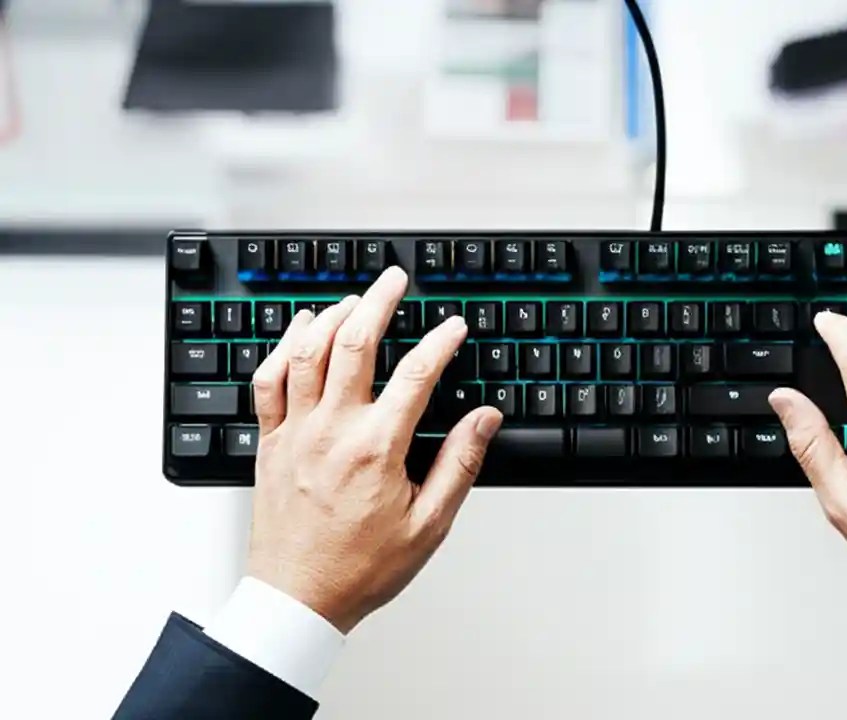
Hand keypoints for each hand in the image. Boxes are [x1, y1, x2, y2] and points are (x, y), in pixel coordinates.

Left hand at [246, 267, 502, 633]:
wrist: (297, 600)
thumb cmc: (360, 568)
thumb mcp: (429, 524)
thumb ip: (459, 464)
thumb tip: (483, 420)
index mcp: (377, 449)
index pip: (417, 374)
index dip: (440, 340)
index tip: (454, 326)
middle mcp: (333, 431)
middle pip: (355, 343)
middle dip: (379, 301)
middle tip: (394, 279)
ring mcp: (296, 433)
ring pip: (308, 352)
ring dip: (332, 316)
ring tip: (355, 298)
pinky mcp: (270, 443)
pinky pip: (268, 380)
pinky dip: (283, 346)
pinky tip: (299, 330)